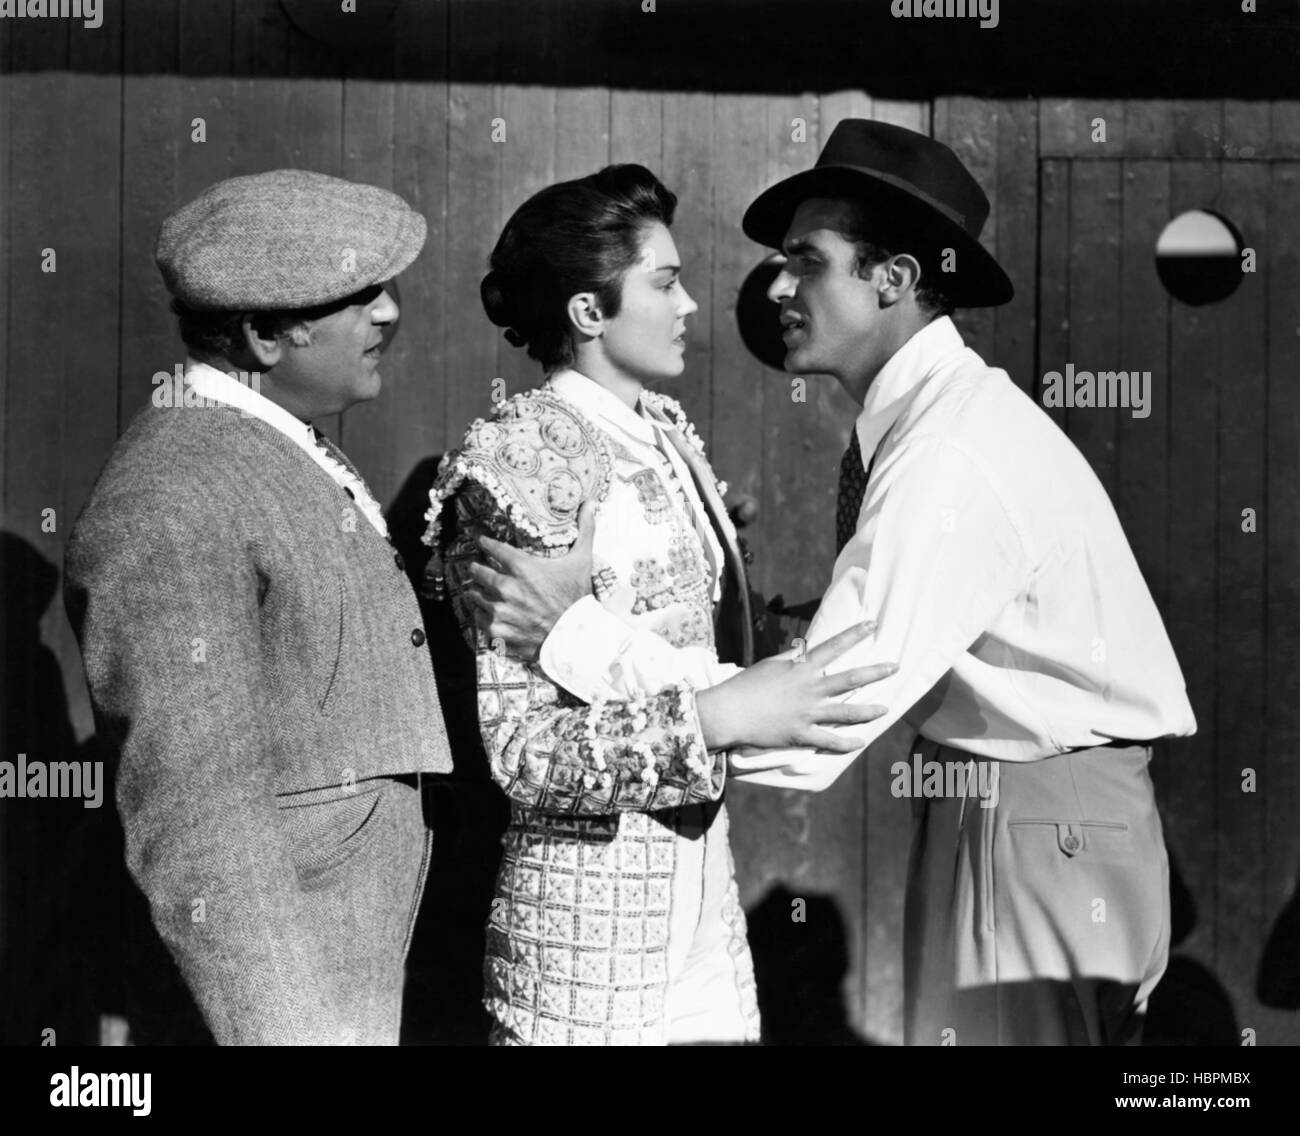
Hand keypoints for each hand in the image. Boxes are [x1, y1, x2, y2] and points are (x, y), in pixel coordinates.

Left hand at [463, 501, 596, 658]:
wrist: (576, 637)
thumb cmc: (577, 598)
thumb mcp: (582, 562)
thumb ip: (585, 530)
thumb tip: (591, 503)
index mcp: (523, 567)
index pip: (494, 548)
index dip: (486, 543)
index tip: (481, 541)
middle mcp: (507, 588)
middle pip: (478, 571)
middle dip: (476, 568)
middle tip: (475, 567)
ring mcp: (500, 610)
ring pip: (475, 596)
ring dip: (476, 592)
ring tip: (475, 591)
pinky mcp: (498, 631)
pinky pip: (480, 620)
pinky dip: (481, 617)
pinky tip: (485, 614)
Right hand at [695, 622, 894, 751]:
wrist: (728, 712)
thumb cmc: (745, 685)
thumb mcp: (769, 665)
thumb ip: (790, 659)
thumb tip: (802, 650)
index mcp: (801, 668)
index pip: (833, 646)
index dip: (854, 634)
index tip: (872, 625)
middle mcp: (810, 689)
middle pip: (850, 679)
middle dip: (875, 672)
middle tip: (894, 667)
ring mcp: (807, 712)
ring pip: (847, 712)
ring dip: (869, 710)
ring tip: (886, 709)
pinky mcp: (801, 734)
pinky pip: (829, 741)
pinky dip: (846, 743)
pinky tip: (860, 743)